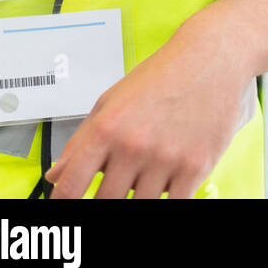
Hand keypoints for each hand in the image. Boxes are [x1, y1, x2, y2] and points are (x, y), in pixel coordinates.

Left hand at [45, 12, 252, 199]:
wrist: (212, 58)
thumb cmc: (162, 75)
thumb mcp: (112, 100)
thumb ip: (80, 140)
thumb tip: (55, 174)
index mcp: (107, 128)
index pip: (71, 186)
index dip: (63, 203)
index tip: (65, 208)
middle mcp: (133, 145)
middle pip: (105, 202)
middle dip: (106, 198)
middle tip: (115, 183)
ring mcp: (165, 159)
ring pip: (139, 206)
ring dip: (138, 196)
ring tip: (146, 171)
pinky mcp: (195, 167)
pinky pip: (173, 206)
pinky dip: (166, 200)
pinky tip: (164, 182)